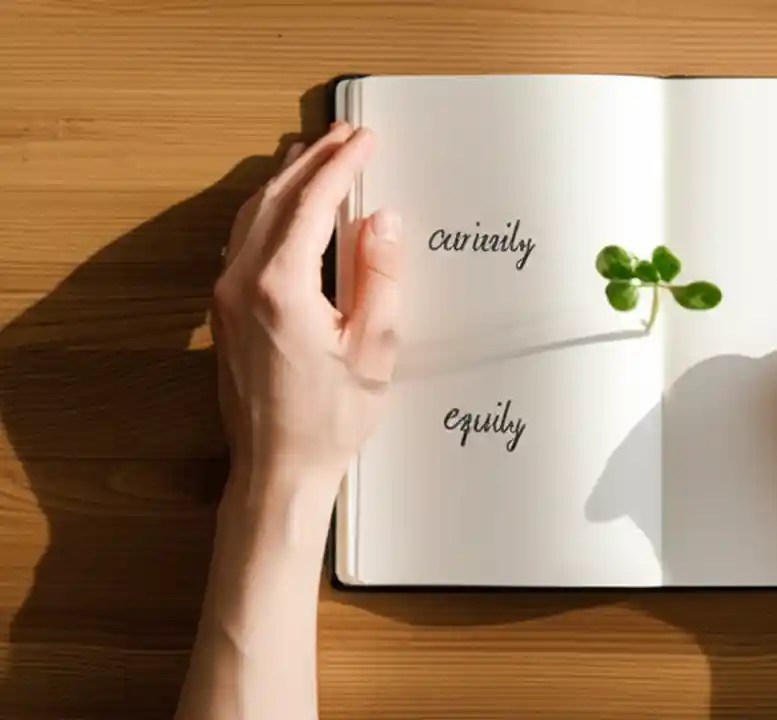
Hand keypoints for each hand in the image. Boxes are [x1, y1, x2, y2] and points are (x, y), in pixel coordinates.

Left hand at [211, 123, 402, 496]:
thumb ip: (380, 277)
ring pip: (251, 215)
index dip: (342, 165)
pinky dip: (267, 210)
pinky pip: (242, 241)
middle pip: (275, 198)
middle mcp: (242, 283)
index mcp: (281, 287)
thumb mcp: (373, 348)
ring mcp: (226, 297)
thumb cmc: (328, 420)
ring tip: (315, 155)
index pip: (313, 203)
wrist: (278, 469)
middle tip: (345, 135)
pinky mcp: (224, 312)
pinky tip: (283, 208)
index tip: (365, 139)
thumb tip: (382, 221)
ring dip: (286, 180)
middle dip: (313, 161)